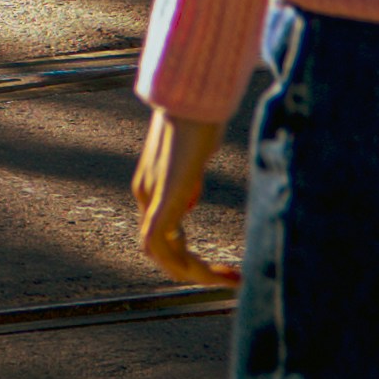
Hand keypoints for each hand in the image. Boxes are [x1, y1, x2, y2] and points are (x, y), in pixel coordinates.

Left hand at [130, 110, 233, 282]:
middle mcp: (146, 195)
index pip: (166, 236)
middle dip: (194, 271)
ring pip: (159, 252)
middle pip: (161, 250)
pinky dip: (182, 262)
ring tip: (227, 280)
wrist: (192, 97)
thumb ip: (188, 181)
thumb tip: (188, 201)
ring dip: (192, 272)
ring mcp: (150, 196)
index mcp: (153, 188)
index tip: (225, 268)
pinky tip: (210, 271)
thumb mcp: (194, 159)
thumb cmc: (198, 121)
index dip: (190, 256)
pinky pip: (160, 241)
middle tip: (231, 281)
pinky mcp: (162, 196)